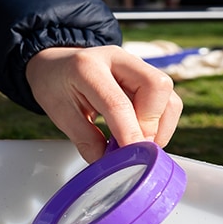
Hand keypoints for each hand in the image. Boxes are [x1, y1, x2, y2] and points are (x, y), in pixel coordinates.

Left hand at [24, 45, 182, 163]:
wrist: (54, 64)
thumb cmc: (55, 85)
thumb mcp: (59, 113)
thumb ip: (85, 139)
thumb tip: (111, 165)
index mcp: (87, 67)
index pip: (117, 102)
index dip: (130, 133)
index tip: (133, 157)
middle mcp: (117, 59)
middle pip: (157, 86)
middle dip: (151, 122)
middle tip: (133, 145)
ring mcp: (135, 64)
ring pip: (168, 94)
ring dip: (160, 125)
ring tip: (136, 142)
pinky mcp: (145, 75)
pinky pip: (167, 99)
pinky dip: (160, 122)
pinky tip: (140, 133)